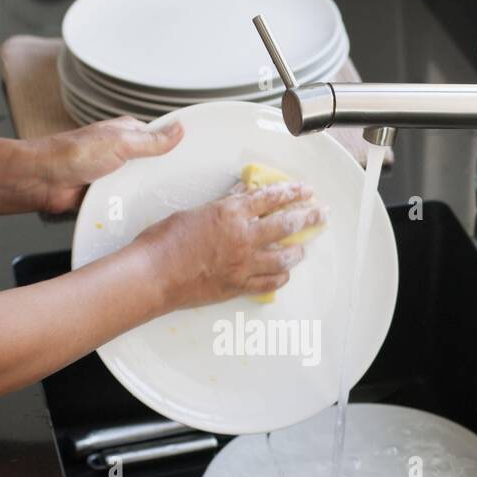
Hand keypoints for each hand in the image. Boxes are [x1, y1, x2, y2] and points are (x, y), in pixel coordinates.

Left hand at [28, 116, 183, 212]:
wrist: (43, 181)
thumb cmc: (72, 155)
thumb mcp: (119, 143)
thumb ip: (151, 140)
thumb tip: (179, 128)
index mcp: (127, 133)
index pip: (161, 138)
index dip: (177, 147)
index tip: (197, 157)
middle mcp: (122, 153)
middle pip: (154, 165)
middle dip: (165, 174)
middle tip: (188, 186)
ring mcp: (114, 175)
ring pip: (142, 185)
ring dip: (148, 192)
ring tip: (170, 202)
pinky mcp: (107, 195)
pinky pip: (127, 202)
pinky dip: (133, 206)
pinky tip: (145, 212)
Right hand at [132, 181, 327, 310]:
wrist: (154, 274)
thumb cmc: (165, 241)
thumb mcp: (196, 212)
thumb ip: (222, 206)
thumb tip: (239, 197)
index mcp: (231, 213)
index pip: (270, 198)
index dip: (291, 192)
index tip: (306, 190)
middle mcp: (243, 237)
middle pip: (286, 224)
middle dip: (309, 217)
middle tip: (322, 214)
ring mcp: (243, 264)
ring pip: (284, 257)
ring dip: (298, 250)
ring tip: (304, 247)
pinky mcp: (238, 286)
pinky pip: (269, 282)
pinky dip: (280, 277)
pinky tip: (284, 273)